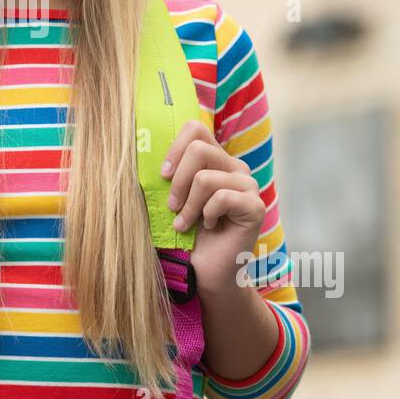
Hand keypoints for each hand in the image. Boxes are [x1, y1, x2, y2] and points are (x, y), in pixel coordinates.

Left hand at [161, 120, 264, 296]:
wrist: (205, 270)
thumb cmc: (186, 232)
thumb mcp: (172, 197)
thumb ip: (168, 173)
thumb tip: (144, 151)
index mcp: (215, 159)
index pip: (196, 128)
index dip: (175, 147)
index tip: (163, 175)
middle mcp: (235, 167)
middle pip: (199, 148)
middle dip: (178, 181)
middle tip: (172, 206)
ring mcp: (248, 185)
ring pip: (206, 178)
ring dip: (188, 205)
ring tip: (185, 223)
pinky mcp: (255, 206)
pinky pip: (222, 198)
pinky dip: (207, 215)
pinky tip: (209, 226)